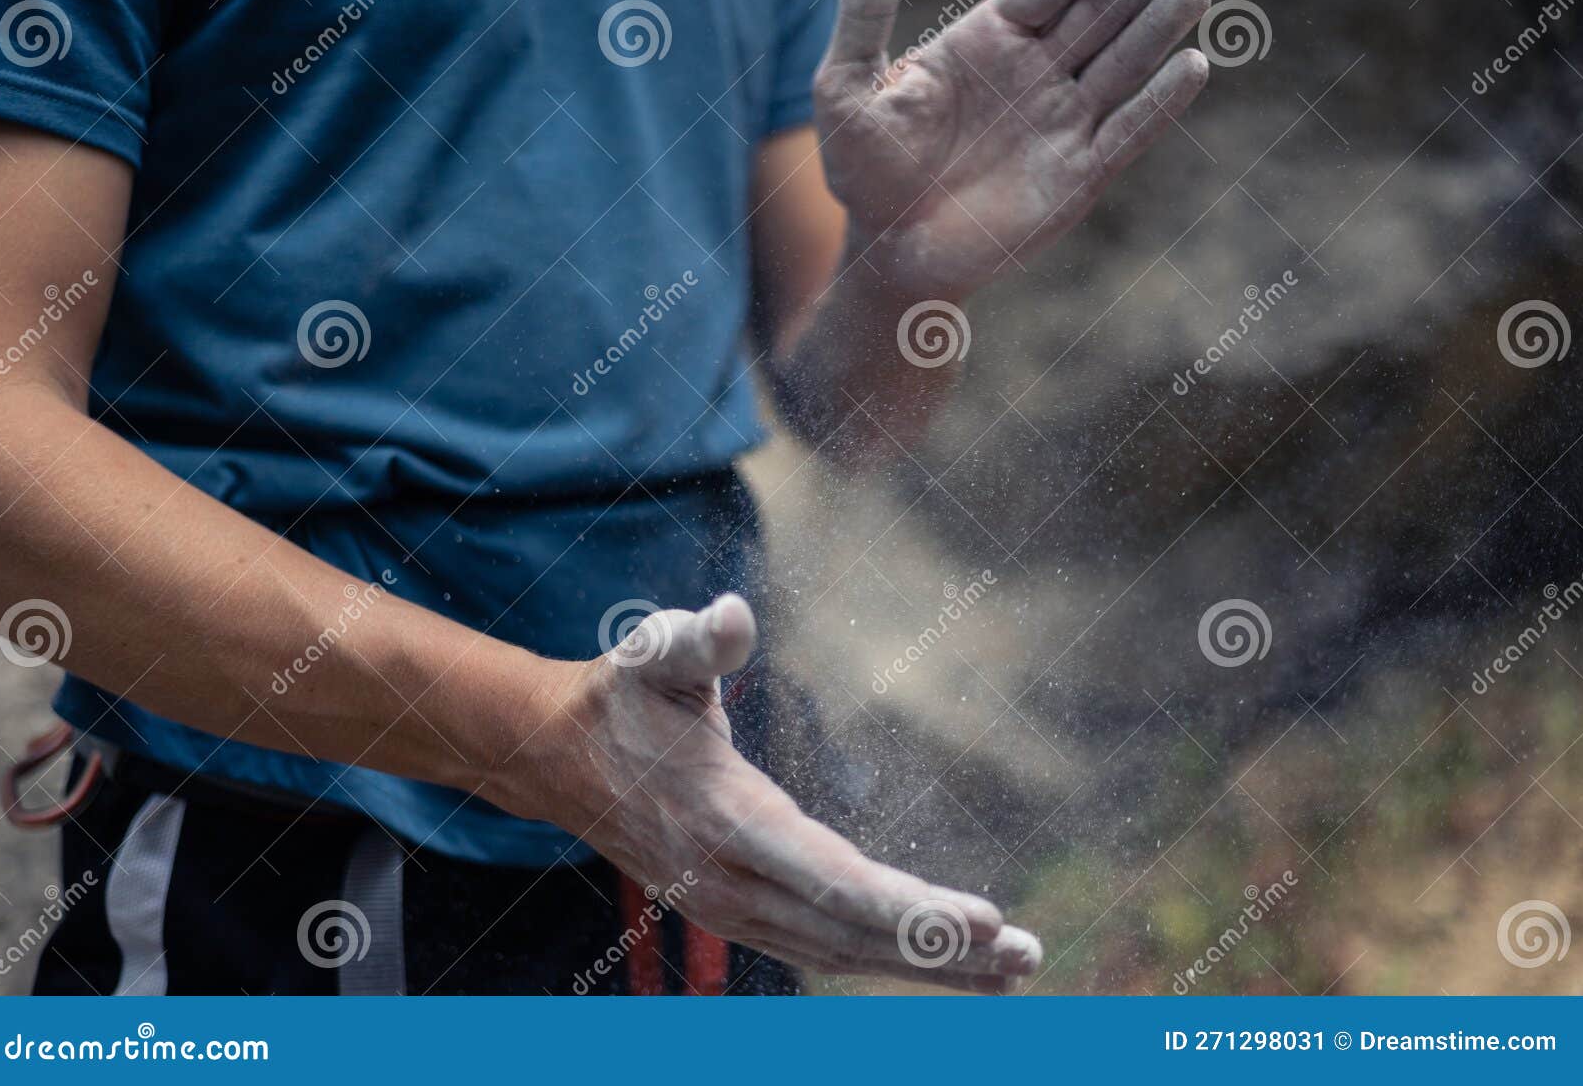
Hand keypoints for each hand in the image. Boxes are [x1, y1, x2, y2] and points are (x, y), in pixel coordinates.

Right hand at [531, 594, 1041, 991]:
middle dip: (940, 948)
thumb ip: (698, 638)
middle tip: (1025, 955)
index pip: (828, 877)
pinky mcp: (736, 910)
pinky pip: (821, 947)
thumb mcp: (652, 653)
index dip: (905, 904)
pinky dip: (882, 958)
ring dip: (924, 964)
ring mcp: (730, 905)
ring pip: (839, 952)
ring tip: (1010, 969)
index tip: (980, 917)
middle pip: (848, 930)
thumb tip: (735, 613)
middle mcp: (730, 879)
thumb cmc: (620, 698)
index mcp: (725, 818)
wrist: (556, 758)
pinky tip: (939, 961)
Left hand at [814, 0, 1210, 295]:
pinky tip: (1192, 66)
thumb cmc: (863, 168)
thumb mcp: (846, 87)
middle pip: (1099, 12)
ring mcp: (1063, 121)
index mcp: (991, 39)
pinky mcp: (1079, 174)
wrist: (887, 249)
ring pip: (1122, 62)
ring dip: (1157, 26)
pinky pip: (1128, 132)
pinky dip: (1159, 103)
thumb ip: (864, 15)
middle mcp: (1037, 71)